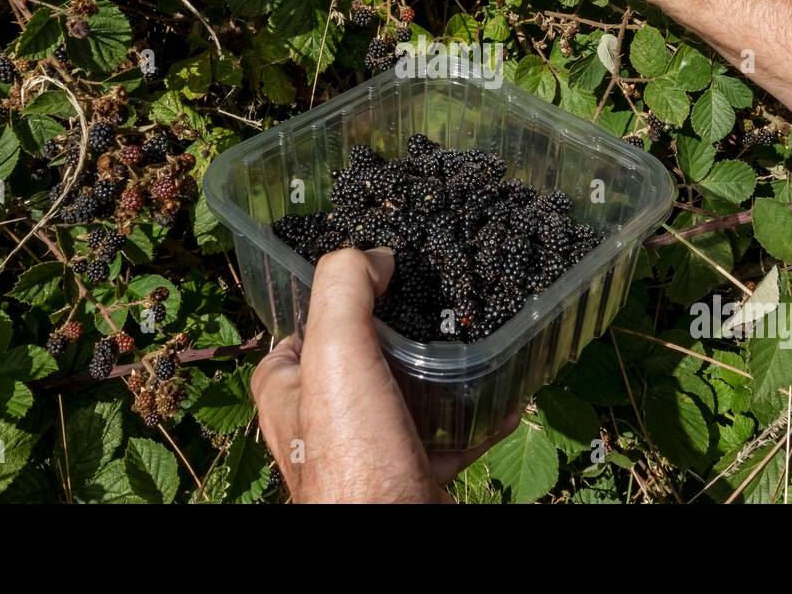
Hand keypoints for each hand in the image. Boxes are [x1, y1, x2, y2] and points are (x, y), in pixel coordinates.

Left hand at [250, 247, 512, 502]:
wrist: (396, 534)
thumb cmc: (354, 458)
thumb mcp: (334, 351)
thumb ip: (344, 289)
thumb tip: (376, 257)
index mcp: (287, 391)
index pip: (300, 328)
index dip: (334, 300)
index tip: (378, 278)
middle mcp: (321, 422)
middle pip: (361, 359)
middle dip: (401, 334)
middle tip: (438, 307)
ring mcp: (368, 450)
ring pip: (407, 396)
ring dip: (444, 375)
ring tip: (475, 344)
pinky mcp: (410, 475)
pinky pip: (448, 437)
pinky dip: (476, 419)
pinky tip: (504, 401)